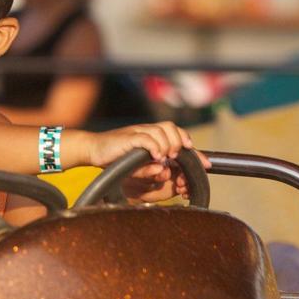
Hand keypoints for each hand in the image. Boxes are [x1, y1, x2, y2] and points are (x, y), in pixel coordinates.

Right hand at [82, 122, 210, 203]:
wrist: (92, 149)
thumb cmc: (113, 157)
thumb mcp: (136, 166)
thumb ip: (150, 168)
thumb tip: (163, 170)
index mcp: (151, 136)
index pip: (177, 135)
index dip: (193, 149)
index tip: (206, 164)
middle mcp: (146, 131)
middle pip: (172, 127)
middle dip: (180, 143)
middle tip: (177, 158)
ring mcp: (137, 133)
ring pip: (162, 131)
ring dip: (168, 145)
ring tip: (165, 158)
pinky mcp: (128, 137)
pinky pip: (147, 138)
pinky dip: (155, 147)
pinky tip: (155, 157)